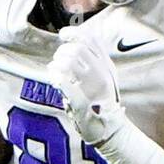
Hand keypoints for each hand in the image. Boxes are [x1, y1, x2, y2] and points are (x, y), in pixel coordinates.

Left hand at [47, 23, 124, 145]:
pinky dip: (58, 80)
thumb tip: (74, 42)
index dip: (74, 33)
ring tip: (53, 72)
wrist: (111, 131)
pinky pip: (69, 87)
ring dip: (57, 65)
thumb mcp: (103, 77)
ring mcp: (94, 89)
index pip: (91, 39)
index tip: (63, 35)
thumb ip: (92, 61)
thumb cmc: (101, 103)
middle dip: (62, 52)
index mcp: (106, 66)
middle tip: (57, 62)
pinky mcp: (84, 104)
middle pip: (78, 49)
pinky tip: (54, 79)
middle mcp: (102, 74)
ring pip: (71, 63)